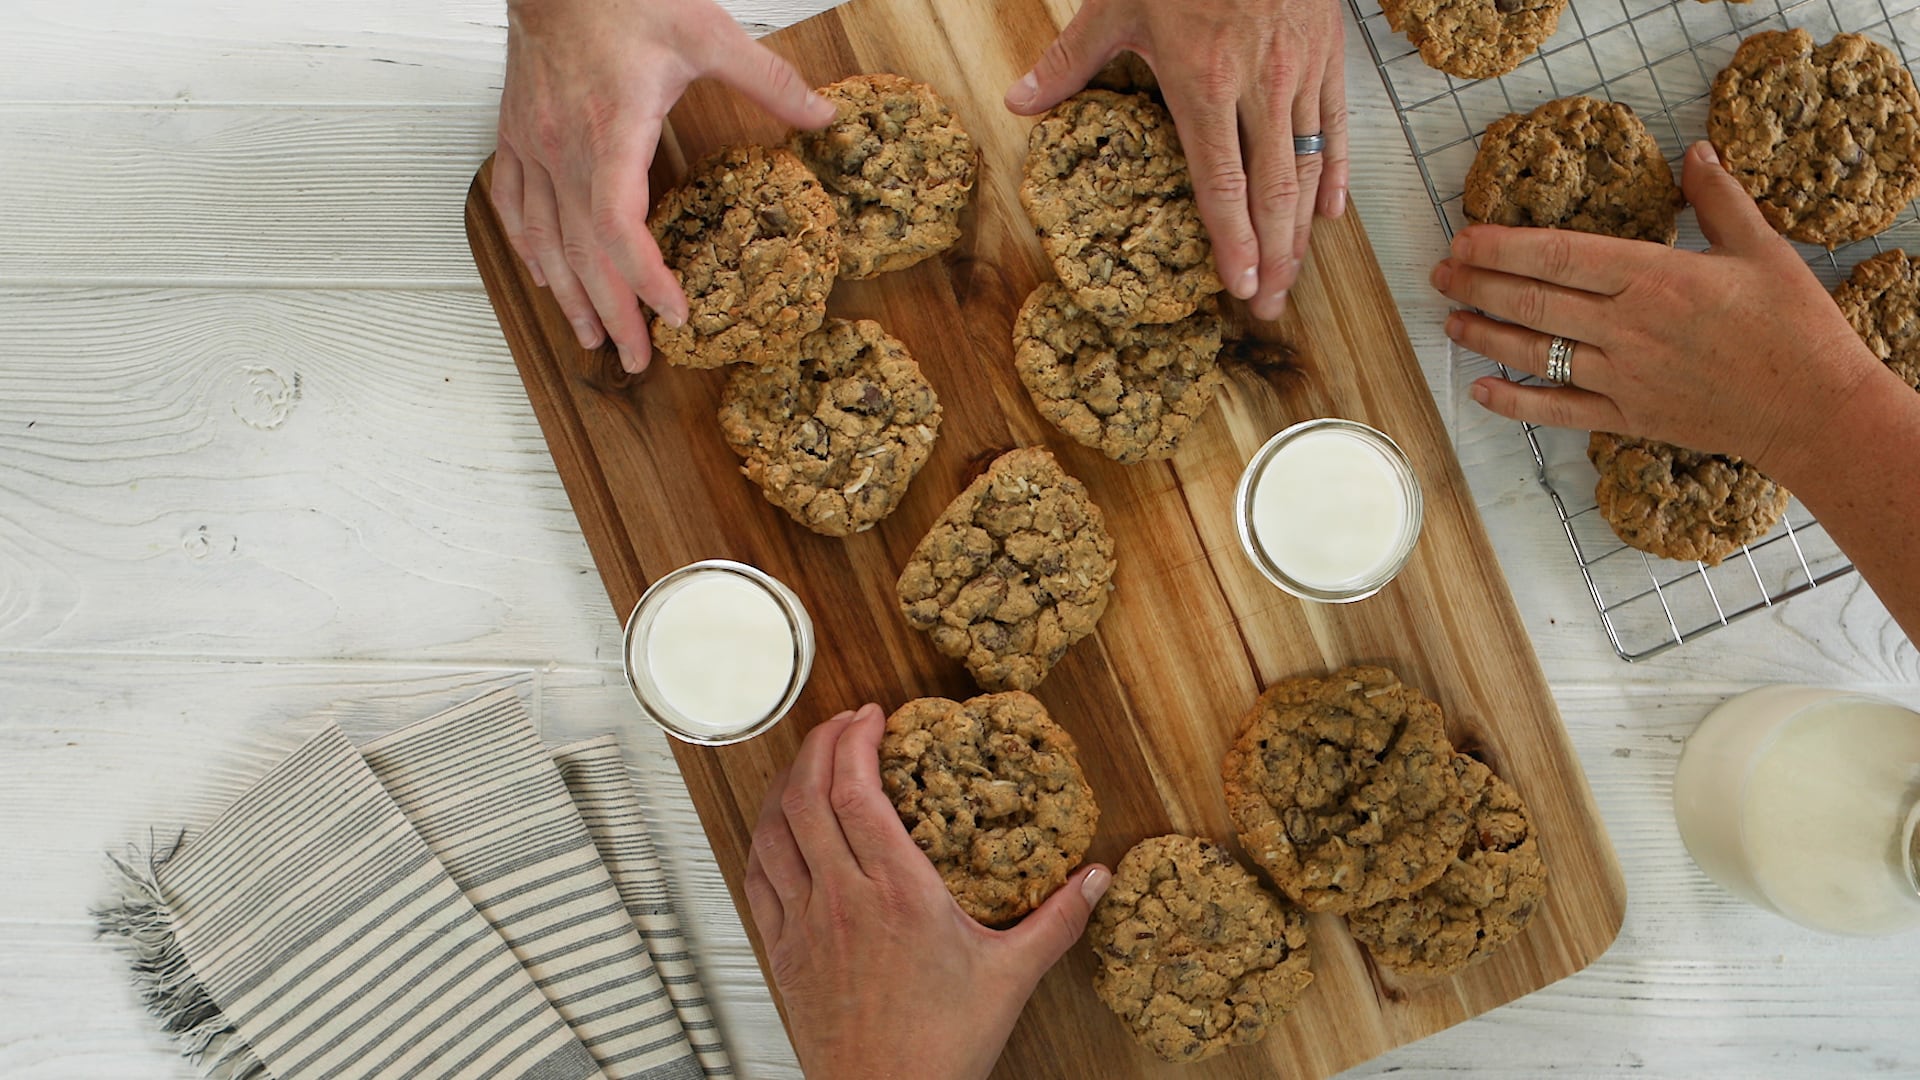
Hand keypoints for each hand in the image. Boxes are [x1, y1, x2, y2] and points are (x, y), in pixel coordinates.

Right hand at [493, 0, 834, 372]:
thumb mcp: (708, 32)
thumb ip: (768, 79)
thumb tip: (824, 114)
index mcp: (611, 133)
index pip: (621, 229)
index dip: (646, 280)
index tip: (677, 314)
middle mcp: (564, 150)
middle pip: (584, 254)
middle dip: (613, 314)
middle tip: (637, 361)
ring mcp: (533, 146)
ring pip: (545, 240)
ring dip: (569, 297)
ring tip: (592, 339)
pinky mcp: (515, 135)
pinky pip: (512, 205)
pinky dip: (529, 249)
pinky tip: (545, 277)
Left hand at [746, 704, 1110, 1079]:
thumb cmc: (944, 1046)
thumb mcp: (1012, 976)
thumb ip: (1058, 920)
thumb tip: (1099, 878)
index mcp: (897, 893)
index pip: (857, 792)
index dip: (856, 742)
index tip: (872, 716)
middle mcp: (842, 899)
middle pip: (808, 796)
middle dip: (820, 745)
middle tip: (844, 724)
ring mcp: (804, 925)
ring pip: (775, 830)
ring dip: (787, 784)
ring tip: (811, 762)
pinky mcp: (783, 952)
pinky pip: (758, 877)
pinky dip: (766, 837)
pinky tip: (780, 828)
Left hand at [1004, 0, 1349, 322]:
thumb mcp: (1115, 3)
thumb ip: (1069, 61)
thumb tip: (1016, 102)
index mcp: (1202, 83)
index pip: (1220, 181)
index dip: (1232, 240)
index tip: (1237, 285)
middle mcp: (1258, 88)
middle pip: (1271, 192)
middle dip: (1272, 257)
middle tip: (1269, 305)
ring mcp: (1299, 74)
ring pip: (1309, 169)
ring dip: (1302, 231)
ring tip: (1294, 277)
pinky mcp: (1328, 56)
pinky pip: (1337, 128)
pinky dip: (1335, 174)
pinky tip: (1331, 214)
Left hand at [1434, 141, 1892, 474]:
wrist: (1812, 408)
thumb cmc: (1791, 325)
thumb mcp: (1760, 248)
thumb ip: (1717, 198)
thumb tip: (1694, 152)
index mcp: (1653, 278)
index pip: (1559, 256)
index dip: (1503, 247)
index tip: (1464, 239)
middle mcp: (1626, 327)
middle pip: (1534, 302)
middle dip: (1479, 285)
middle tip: (1441, 273)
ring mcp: (1622, 376)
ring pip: (1536, 353)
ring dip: (1486, 336)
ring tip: (1451, 320)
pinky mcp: (1627, 417)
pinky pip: (1557, 409)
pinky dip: (1514, 402)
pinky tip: (1480, 390)